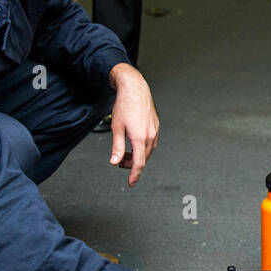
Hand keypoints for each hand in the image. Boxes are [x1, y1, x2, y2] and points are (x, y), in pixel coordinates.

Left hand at [107, 63, 158, 185]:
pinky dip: (143, 147)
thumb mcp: (116, 128)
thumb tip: (115, 161)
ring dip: (138, 155)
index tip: (131, 182)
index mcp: (140, 138)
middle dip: (132, 164)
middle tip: (121, 163)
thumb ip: (117, 148)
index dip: (134, 175)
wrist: (134, 88)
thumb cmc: (125, 105)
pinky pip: (151, 142)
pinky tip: (134, 142)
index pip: (139, 164)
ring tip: (126, 153)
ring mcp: (154, 130)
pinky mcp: (155, 125)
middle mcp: (150, 135)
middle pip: (144, 158)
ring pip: (148, 150)